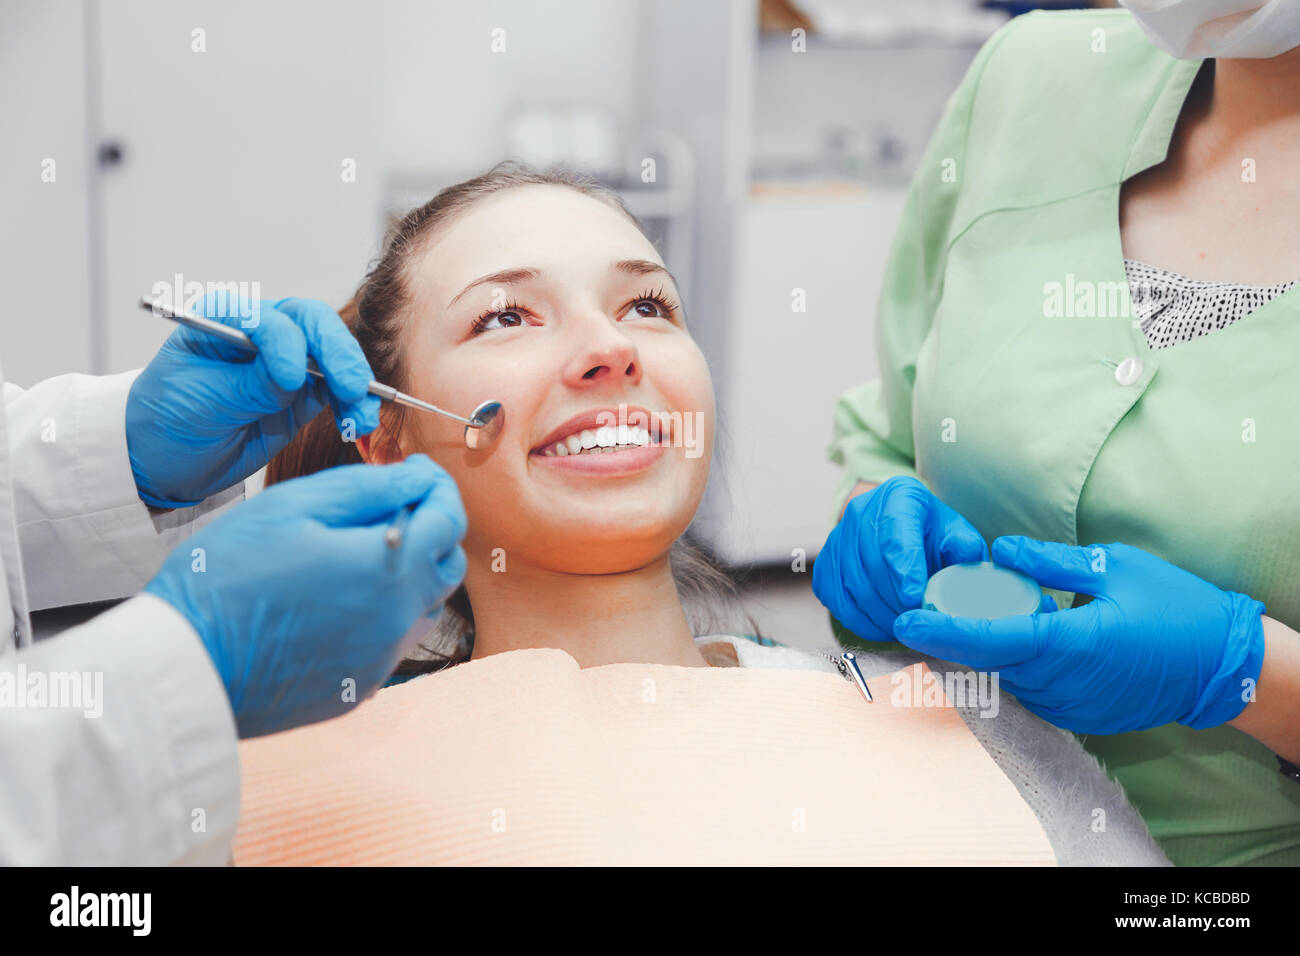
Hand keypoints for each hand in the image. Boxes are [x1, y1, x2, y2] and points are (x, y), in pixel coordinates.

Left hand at [127, 295, 380, 507]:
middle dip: (338, 354)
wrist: (166, 459)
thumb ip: (251, 385)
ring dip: (355, 385)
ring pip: (335, 359)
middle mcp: (263, 332)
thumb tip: (297, 376)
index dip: (286, 343)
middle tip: (352, 387)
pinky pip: (339, 393)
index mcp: (225, 318)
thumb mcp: (201, 400)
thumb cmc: (167, 418)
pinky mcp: (304, 395)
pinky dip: (354, 406)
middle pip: (315, 326)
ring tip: (360, 417)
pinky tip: (356, 424)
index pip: (269, 317)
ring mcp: (288, 362)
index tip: (289, 379)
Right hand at [145, 455, 466, 737]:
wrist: (183, 663)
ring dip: (409, 572)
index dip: (437, 488)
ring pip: (423, 605)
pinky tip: (334, 598)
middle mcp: (398, 622)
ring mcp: (381, 661)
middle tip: (388, 508)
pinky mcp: (359, 687)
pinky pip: (391, 641)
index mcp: (388, 571)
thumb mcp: (294, 506)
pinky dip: (381, 611)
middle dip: (431, 529)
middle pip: (446, 565)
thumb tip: (417, 479)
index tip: (415, 474)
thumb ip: (369, 488)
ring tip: (354, 552)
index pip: (450, 520)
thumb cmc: (226, 575)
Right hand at [812, 476, 989, 641]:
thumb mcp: (955, 532)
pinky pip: (835, 599)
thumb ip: (964, 546)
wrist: (895, 528)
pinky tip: (882, 626)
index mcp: (898, 495)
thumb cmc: (930, 534)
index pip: (895, 531)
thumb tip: (963, 560)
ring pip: (852, 584)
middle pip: (871, 562)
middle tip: (917, 620)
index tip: (914, 596)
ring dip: (879, 614)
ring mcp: (837, 536)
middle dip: (895, 599)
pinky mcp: (824, 563)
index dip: (903, 566)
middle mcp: (860, 511)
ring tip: (904, 626)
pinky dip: (859, 620)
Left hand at [892, 536, 1265, 733]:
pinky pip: (1028, 689)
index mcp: (1071, 644)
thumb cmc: (1175, 608)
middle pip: (988, 662)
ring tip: (970, 614)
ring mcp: (1069, 706)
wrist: (1220, 666)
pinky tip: (1014, 636)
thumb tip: (999, 550)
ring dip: (985, 649)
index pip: (991, 640)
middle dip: (953, 635)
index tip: (902, 620)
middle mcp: (1064, 684)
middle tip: (925, 604)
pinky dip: (1013, 664)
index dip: (942, 631)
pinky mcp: (1076, 716)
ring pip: (1005, 677)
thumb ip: (1050, 562)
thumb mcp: (1114, 568)